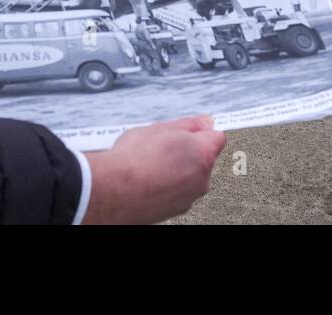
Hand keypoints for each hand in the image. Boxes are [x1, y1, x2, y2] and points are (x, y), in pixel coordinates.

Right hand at [82, 115, 225, 223]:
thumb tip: (205, 121)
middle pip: (202, 159)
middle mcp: (202, 180)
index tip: (189, 131)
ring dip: (176, 170)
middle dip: (187, 151)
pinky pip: (177, 192)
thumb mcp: (161, 128)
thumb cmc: (135, 159)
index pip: (217, 137)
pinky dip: (166, 186)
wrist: (114, 190)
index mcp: (203, 154)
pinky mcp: (175, 210)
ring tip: (150, 164)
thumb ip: (189, 124)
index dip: (201, 131)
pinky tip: (148, 179)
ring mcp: (189, 197)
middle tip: (162, 146)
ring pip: (189, 177)